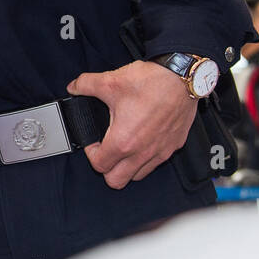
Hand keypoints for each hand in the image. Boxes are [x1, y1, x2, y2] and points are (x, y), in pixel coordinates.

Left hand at [67, 60, 197, 189]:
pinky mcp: (174, 145)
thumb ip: (85, 85)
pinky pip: (157, 162)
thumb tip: (74, 87)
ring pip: (138, 175)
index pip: (99, 166)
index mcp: (123, 141)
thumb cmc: (152, 82)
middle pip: (117, 181)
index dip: (90, 155)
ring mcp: (160, 151)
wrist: (183, 77)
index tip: (92, 143)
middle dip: (107, 169)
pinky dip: (146, 159)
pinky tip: (142, 142)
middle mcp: (143, 152)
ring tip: (123, 148)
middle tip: (104, 151)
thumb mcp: (110, 82)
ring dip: (127, 167)